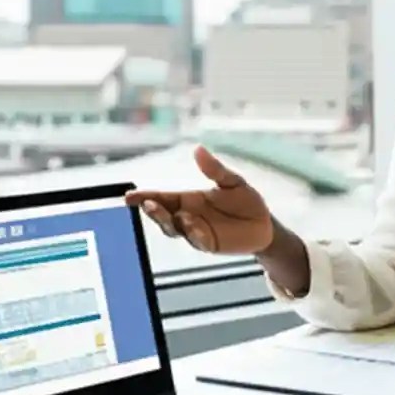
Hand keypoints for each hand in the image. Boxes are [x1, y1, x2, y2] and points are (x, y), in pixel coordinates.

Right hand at [125, 145, 273, 253]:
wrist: (265, 225)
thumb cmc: (246, 201)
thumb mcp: (232, 182)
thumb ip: (215, 169)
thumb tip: (198, 149)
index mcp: (188, 199)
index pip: (161, 198)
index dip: (144, 197)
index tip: (129, 196)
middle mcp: (187, 216)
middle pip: (162, 216)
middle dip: (153, 211)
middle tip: (148, 204)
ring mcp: (196, 232)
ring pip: (174, 229)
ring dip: (170, 222)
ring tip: (175, 213)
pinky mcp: (209, 244)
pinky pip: (196, 239)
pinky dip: (192, 232)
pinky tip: (191, 223)